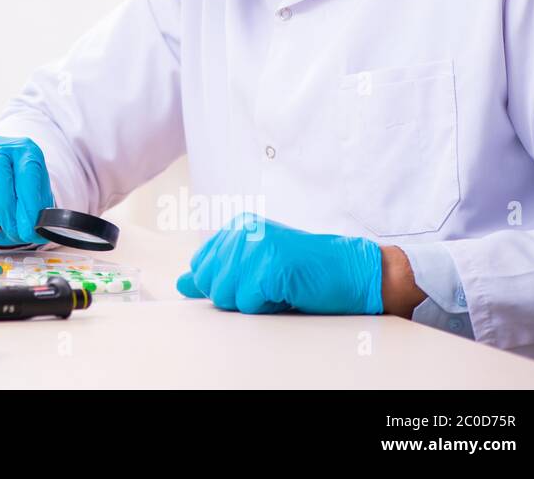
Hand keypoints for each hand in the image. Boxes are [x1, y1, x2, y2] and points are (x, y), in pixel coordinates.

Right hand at [0, 136, 54, 246]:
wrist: (10, 180)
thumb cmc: (27, 191)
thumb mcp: (39, 200)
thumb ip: (36, 214)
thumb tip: (29, 231)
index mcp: (25, 150)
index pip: (26, 171)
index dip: (27, 203)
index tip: (29, 229)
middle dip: (3, 207)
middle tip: (11, 231)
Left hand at [176, 214, 382, 314]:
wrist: (352, 270)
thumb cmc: (305, 271)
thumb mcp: (256, 267)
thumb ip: (218, 273)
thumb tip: (181, 284)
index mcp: (237, 226)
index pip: (201, 265)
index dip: (224, 283)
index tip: (256, 278)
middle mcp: (242, 231)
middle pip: (210, 283)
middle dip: (237, 294)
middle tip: (271, 283)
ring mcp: (255, 246)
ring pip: (225, 296)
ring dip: (253, 302)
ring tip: (279, 286)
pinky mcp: (268, 266)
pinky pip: (248, 304)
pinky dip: (268, 307)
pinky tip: (288, 291)